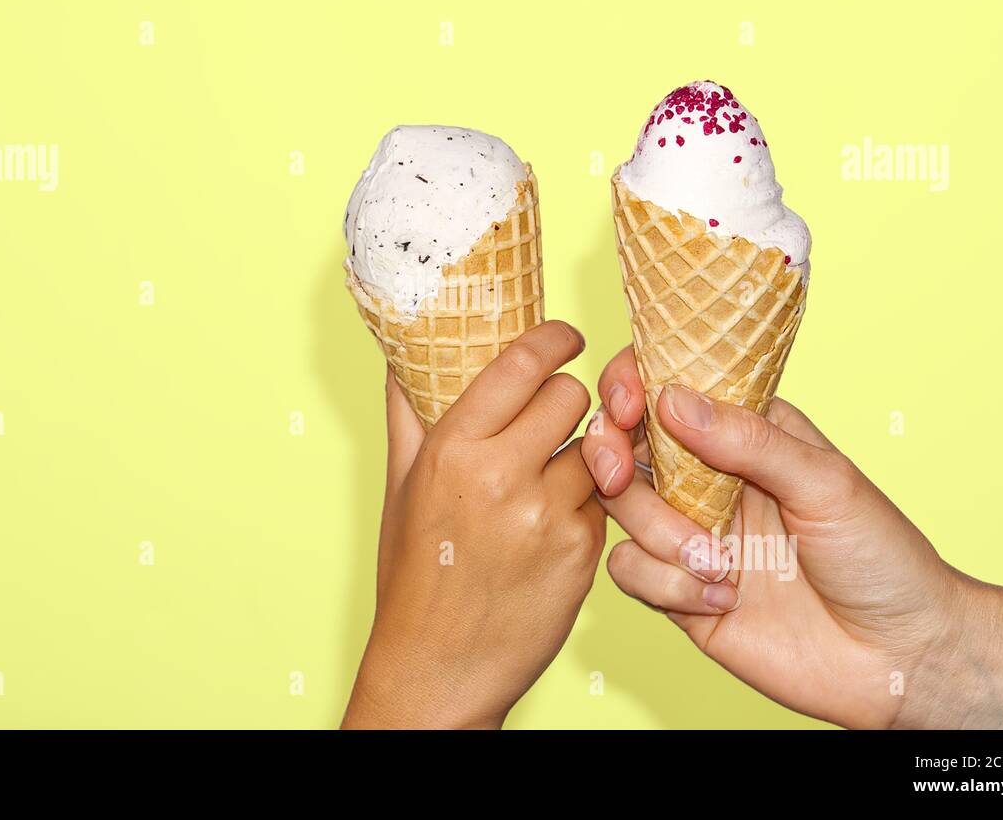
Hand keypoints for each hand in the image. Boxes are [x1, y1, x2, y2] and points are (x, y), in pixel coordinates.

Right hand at [342, 321, 604, 728]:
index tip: (567, 336)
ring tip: (548, 477)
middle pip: (570, 396)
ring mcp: (547, 516)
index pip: (523, 363)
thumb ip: (408, 413)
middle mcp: (502, 477)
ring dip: (581, 453)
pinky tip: (553, 524)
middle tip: (551, 416)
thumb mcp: (401, 487)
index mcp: (452, 450)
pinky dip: (586, 503)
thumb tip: (407, 353)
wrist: (438, 668)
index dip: (555, 338)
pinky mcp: (582, 553)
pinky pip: (601, 500)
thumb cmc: (414, 574)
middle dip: (566, 400)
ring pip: (595, 447)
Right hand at [582, 345, 967, 727]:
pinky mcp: (678, 590)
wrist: (897, 658)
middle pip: (622, 442)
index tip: (629, 404)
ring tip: (720, 563)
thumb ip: (748, 440)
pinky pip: (629, 570)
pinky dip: (667, 583)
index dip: (631, 384)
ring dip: (657, 532)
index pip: (668, 386)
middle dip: (609, 453)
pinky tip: (725, 599)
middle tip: (620, 473)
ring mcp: (689, 532)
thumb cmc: (880, 556)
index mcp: (743, 432)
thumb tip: (672, 398)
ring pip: (618, 507)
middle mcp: (706, 476)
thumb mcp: (825, 483)